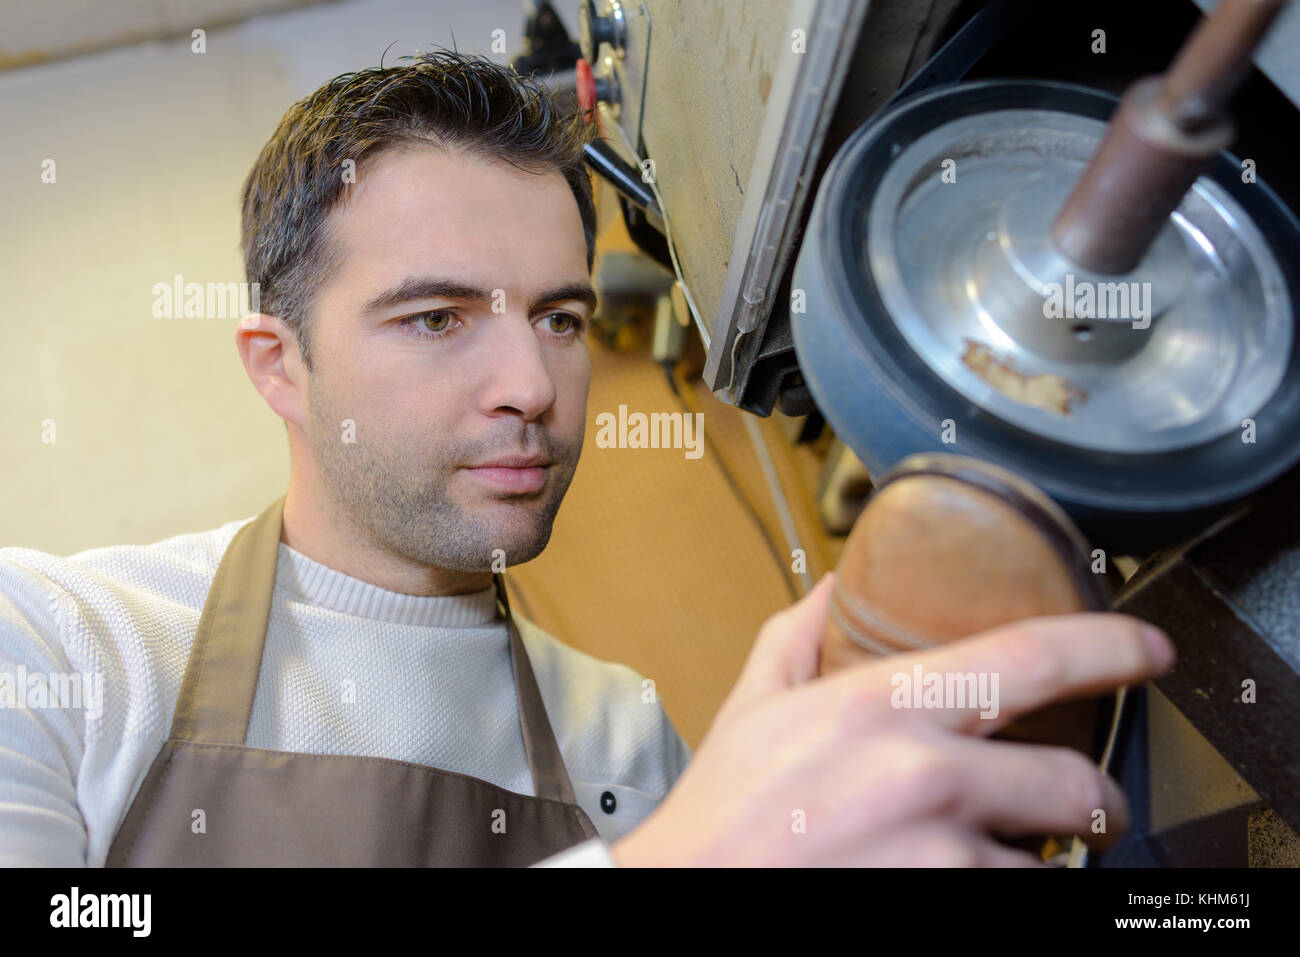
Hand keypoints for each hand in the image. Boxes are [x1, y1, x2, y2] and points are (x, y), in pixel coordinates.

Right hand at [610, 573, 1174, 865]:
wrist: (686, 895)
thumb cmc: (721, 814)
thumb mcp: (753, 707)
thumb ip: (797, 637)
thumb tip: (830, 586)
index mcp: (880, 706)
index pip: (1029, 656)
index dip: (1107, 645)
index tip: (1147, 648)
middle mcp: (922, 776)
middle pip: (1075, 783)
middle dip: (1091, 801)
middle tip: (1079, 805)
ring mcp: (939, 857)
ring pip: (1051, 863)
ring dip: (1036, 860)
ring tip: (994, 855)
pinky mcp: (943, 911)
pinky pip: (1015, 901)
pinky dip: (1000, 890)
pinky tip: (958, 878)